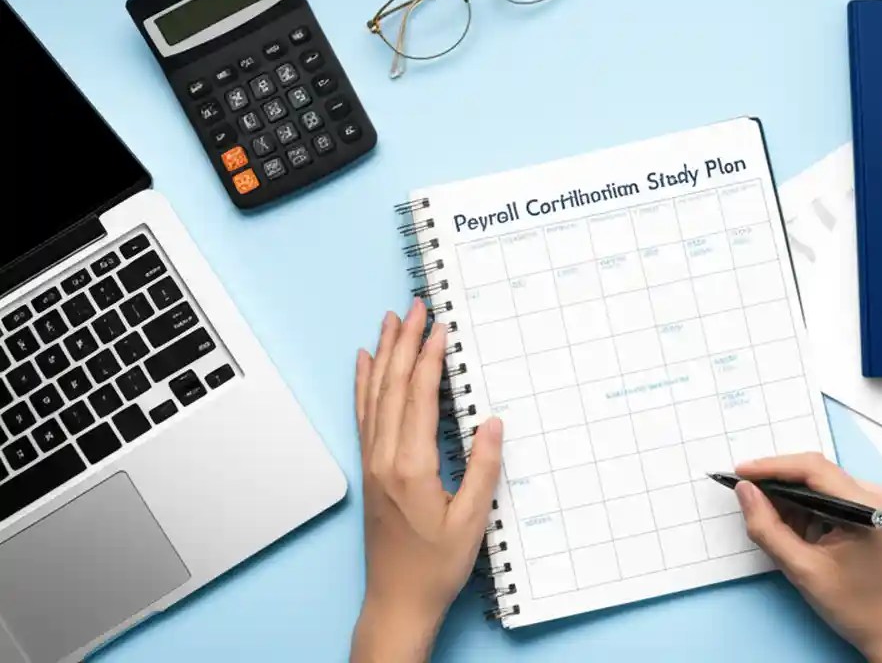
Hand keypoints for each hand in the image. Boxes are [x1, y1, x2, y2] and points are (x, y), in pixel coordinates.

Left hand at [350, 300, 503, 662]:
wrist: (397, 601)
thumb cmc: (435, 567)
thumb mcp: (472, 522)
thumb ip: (484, 469)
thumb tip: (492, 423)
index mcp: (412, 467)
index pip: (418, 397)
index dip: (429, 358)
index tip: (439, 327)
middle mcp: (385, 459)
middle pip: (392, 386)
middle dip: (404, 342)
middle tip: (416, 307)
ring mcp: (373, 463)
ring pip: (374, 396)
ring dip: (383, 355)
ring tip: (391, 321)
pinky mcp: (370, 471)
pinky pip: (363, 416)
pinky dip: (363, 385)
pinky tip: (363, 363)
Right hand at [735, 454, 881, 662]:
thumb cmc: (856, 607)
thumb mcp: (803, 570)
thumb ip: (768, 528)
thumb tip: (745, 492)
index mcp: (866, 505)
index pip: (812, 469)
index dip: (771, 467)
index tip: (740, 472)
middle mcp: (878, 495)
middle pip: (819, 474)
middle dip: (780, 485)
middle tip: (749, 498)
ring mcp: (881, 503)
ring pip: (825, 487)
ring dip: (795, 500)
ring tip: (773, 523)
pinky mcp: (877, 514)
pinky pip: (836, 499)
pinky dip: (812, 510)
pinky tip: (798, 531)